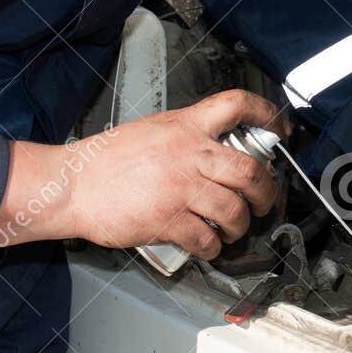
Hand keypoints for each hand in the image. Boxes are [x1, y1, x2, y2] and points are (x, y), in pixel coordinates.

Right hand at [0, 90, 282, 258]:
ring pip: (235, 209)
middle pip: (251, 170)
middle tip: (264, 200)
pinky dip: (213, 247)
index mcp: (185, 126)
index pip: (237, 104)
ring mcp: (180, 187)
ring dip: (241, 225)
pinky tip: (208, 246)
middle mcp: (189, 153)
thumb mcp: (152, 131)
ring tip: (235, 229)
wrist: (70, 185)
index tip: (281, 128)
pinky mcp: (168, 219)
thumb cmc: (104, 161)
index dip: (268, 113)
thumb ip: (187, 137)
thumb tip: (217, 150)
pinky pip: (206, 238)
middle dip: (266, 191)